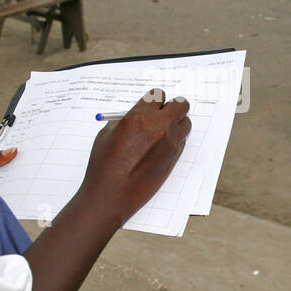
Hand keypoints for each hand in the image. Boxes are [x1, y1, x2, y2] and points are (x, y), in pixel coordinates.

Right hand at [80, 89, 191, 227]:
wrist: (110, 196)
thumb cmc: (104, 166)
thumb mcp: (107, 134)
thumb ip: (126, 119)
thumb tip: (141, 114)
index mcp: (139, 118)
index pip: (158, 95)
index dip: (154, 100)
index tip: (152, 104)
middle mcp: (158, 128)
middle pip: (181, 104)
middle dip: (172, 106)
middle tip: (164, 113)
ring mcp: (169, 144)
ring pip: (186, 123)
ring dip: (177, 123)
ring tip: (162, 131)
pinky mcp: (174, 158)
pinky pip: (182, 141)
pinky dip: (175, 139)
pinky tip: (159, 147)